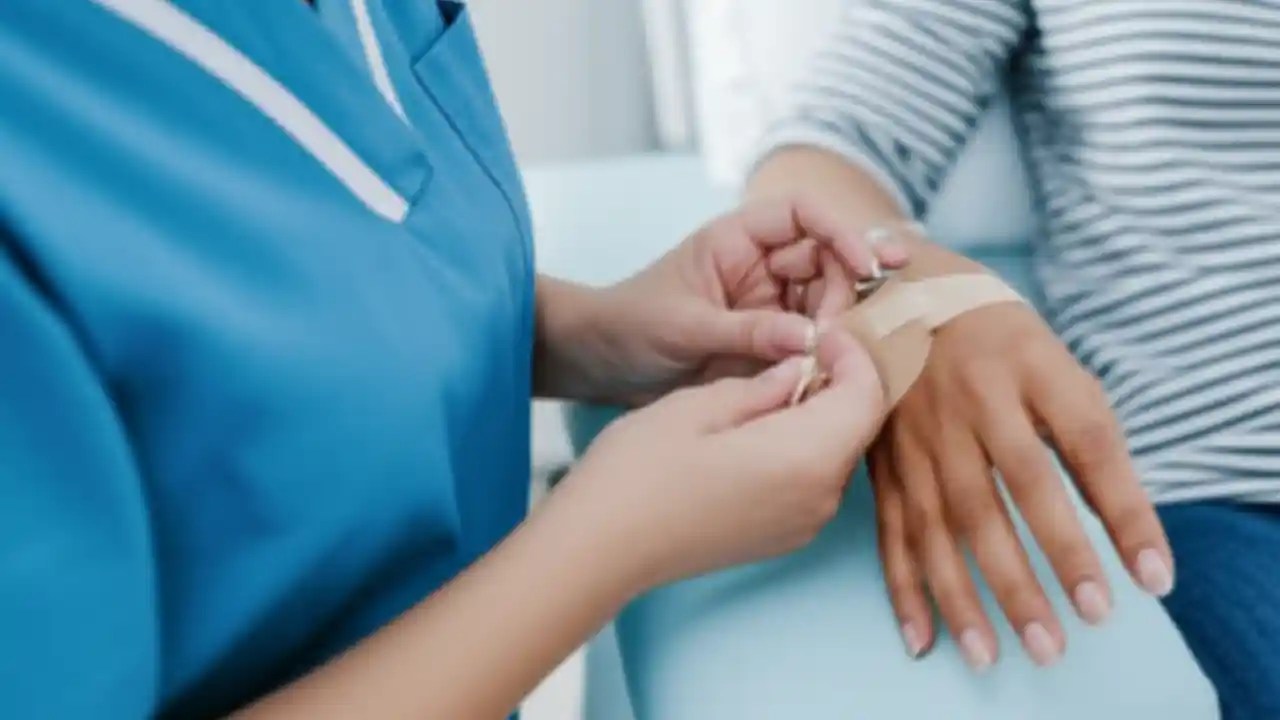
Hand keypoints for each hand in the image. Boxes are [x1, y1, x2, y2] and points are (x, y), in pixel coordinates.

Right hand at [562, 330, 883, 587]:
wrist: (599, 548)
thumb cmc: (638, 471)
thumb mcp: (698, 405)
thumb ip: (762, 384)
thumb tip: (799, 367)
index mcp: (806, 457)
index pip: (867, 394)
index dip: (855, 354)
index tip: (824, 330)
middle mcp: (821, 498)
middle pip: (860, 426)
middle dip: (844, 382)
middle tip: (808, 346)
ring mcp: (804, 525)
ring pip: (839, 453)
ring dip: (825, 414)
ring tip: (783, 380)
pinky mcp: (783, 537)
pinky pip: (816, 480)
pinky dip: (807, 445)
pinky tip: (765, 425)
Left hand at [583, 196, 905, 403]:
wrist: (601, 364)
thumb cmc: (631, 326)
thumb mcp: (684, 327)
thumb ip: (747, 331)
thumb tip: (813, 339)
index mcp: (737, 240)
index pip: (802, 215)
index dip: (840, 232)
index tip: (866, 267)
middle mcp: (761, 266)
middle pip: (827, 262)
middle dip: (845, 291)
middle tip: (844, 334)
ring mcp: (770, 305)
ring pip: (827, 303)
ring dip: (844, 324)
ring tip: (847, 355)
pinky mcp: (772, 344)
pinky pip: (813, 341)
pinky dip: (831, 352)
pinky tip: (844, 369)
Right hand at [868, 301, 1172, 669]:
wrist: (898, 294)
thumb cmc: (995, 338)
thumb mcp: (1052, 362)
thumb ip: (1087, 435)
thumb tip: (1124, 527)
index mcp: (1027, 366)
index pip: (1087, 441)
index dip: (1123, 511)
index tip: (1151, 579)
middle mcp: (968, 400)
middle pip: (1002, 495)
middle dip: (1032, 571)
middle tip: (1059, 641)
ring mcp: (917, 431)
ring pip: (942, 522)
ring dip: (965, 595)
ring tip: (993, 656)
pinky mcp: (882, 457)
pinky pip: (892, 528)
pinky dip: (904, 585)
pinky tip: (923, 636)